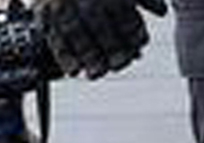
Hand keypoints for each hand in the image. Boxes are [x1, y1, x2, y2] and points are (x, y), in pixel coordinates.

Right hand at [35, 0, 167, 78]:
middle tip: (118, 65)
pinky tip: (73, 71)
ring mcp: (61, 4)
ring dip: (88, 57)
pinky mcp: (43, 13)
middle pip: (100, 25)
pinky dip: (63, 56)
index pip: (122, 13)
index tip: (138, 49)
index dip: (133, 33)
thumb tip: (161, 12)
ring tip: (97, 73)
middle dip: (112, 48)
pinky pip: (53, 36)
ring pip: (76, 33)